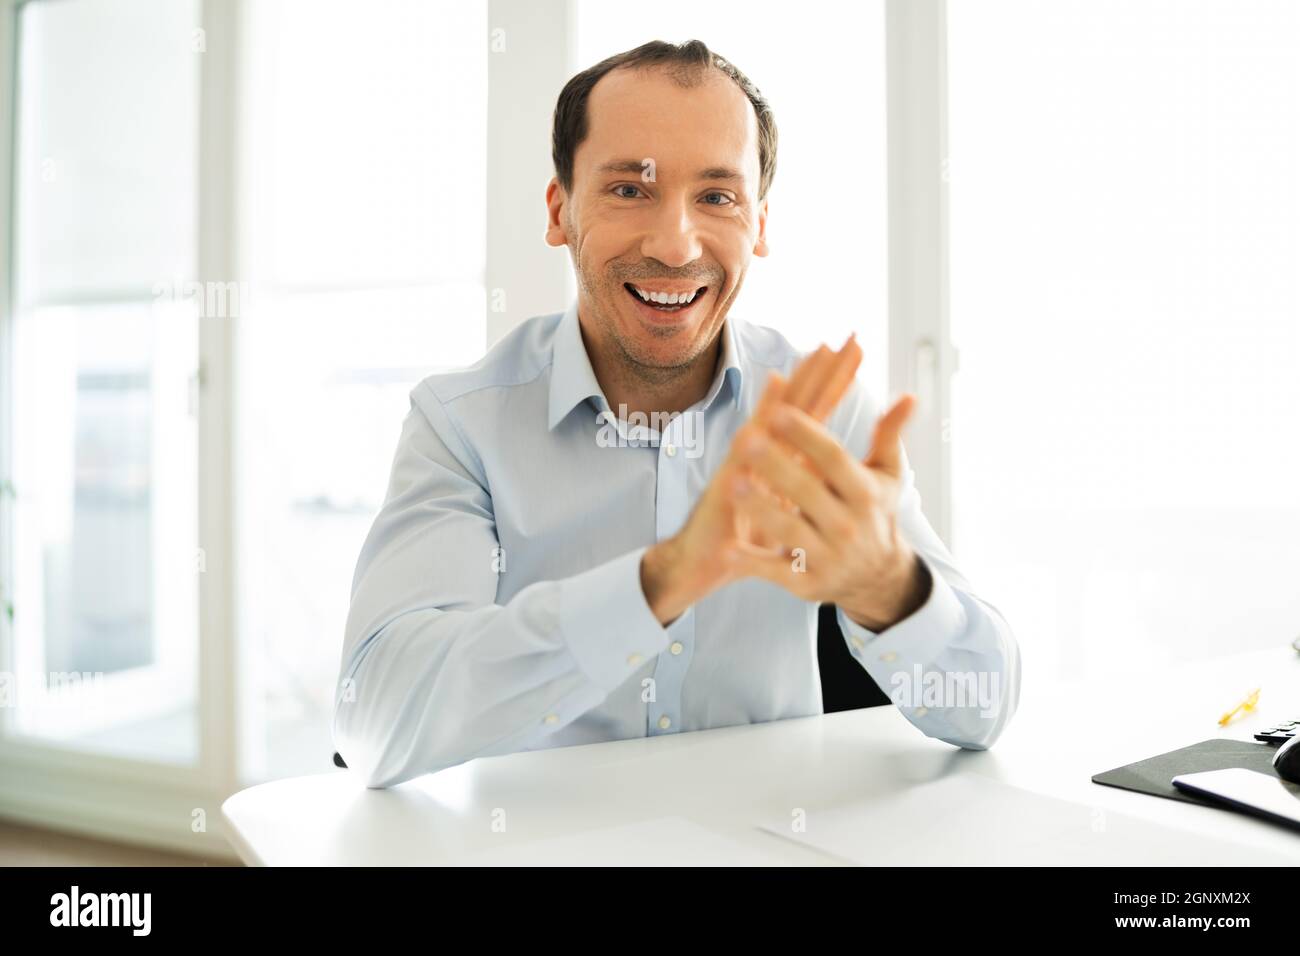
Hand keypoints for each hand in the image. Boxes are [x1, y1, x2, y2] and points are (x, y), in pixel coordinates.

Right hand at [640, 336, 862, 624]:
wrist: (702, 562)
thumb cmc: (743, 537)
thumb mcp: (788, 513)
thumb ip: (806, 488)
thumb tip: (829, 471)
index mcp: (786, 460)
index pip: (816, 415)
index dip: (836, 386)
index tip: (859, 354)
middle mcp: (768, 451)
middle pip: (803, 403)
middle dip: (827, 371)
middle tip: (851, 337)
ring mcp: (749, 458)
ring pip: (782, 410)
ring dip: (802, 379)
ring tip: (822, 348)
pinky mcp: (734, 471)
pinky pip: (756, 434)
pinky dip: (765, 407)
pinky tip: (777, 381)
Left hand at [731, 387, 930, 630]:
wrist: (877, 577)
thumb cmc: (874, 514)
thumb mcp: (887, 476)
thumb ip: (889, 435)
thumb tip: (910, 397)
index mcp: (864, 493)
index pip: (833, 458)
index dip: (806, 435)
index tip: (778, 412)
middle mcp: (847, 525)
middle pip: (807, 490)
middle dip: (776, 465)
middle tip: (746, 440)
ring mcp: (827, 556)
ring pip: (789, 529)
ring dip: (760, 508)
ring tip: (731, 484)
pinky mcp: (806, 582)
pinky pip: (775, 570)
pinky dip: (751, 562)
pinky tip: (726, 549)